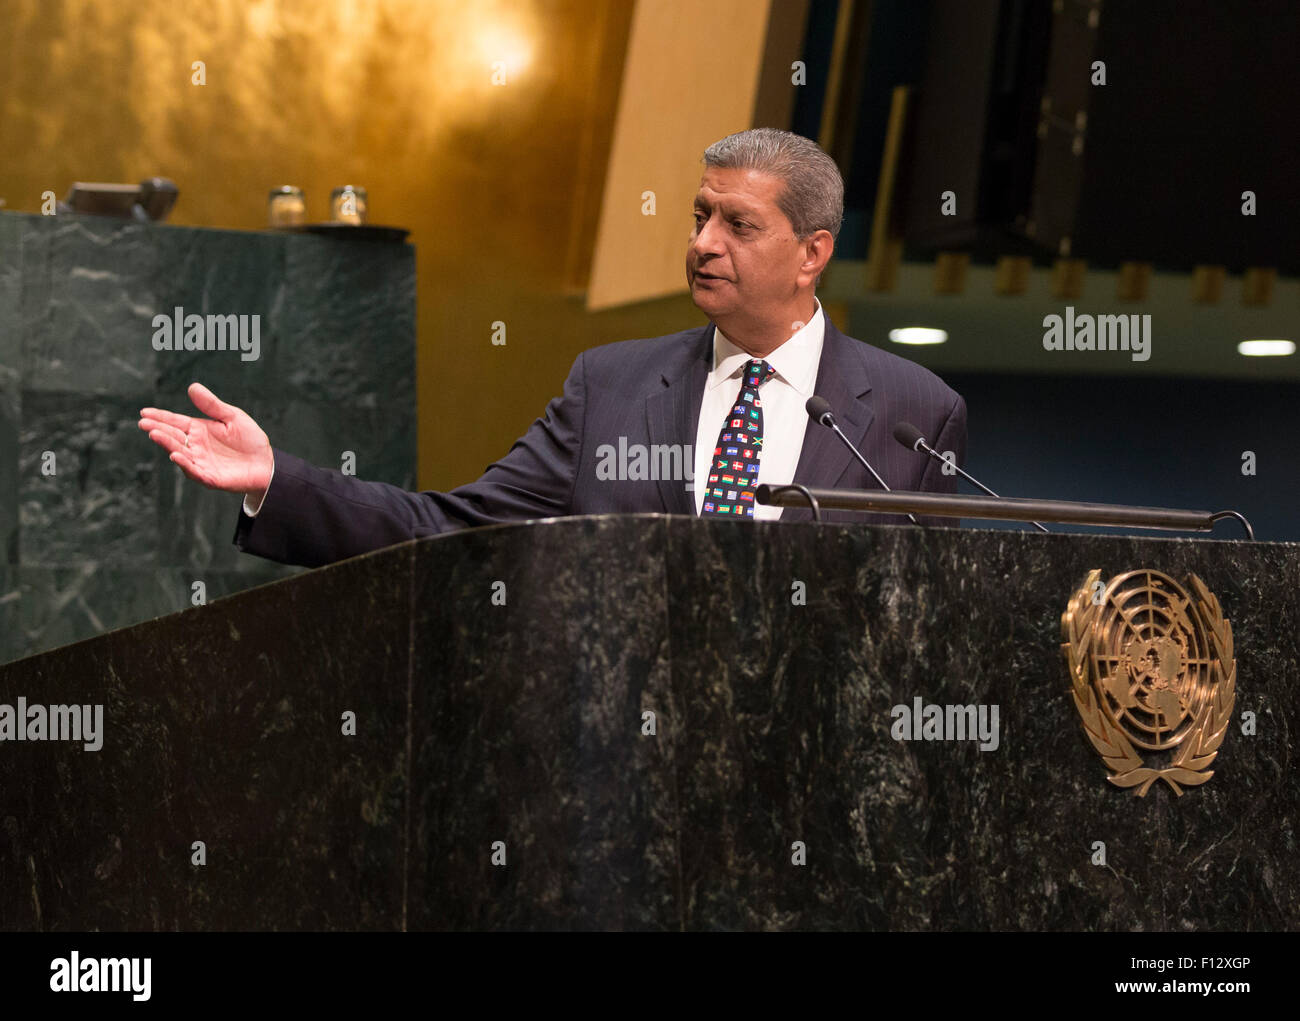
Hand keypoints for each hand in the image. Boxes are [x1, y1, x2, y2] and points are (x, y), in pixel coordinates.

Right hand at [138, 383, 274, 499]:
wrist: (267, 463)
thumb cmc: (249, 440)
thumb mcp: (232, 417)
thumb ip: (212, 405)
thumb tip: (192, 387)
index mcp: (199, 430)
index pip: (175, 422)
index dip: (160, 417)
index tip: (144, 412)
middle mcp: (195, 446)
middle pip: (173, 436)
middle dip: (158, 429)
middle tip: (143, 423)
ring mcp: (201, 462)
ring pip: (180, 453)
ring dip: (167, 444)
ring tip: (155, 434)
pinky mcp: (210, 477)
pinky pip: (194, 471)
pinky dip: (184, 464)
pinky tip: (175, 455)